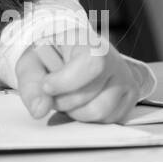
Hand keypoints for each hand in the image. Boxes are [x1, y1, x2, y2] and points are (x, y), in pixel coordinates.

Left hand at [16, 40, 150, 124]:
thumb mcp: (33, 63)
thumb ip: (31, 85)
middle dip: (63, 101)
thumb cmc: (51, 58)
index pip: (91, 63)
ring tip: (67, 97)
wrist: (73, 55)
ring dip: (75, 112)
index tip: (47, 86)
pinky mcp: (130, 97)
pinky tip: (81, 102)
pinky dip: (89, 118)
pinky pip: (108, 120)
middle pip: (90, 95)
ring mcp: (125, 79)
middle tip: (52, 92)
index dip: (67, 80)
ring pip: (99, 112)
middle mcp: (113, 59)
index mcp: (89, 42)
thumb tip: (39, 110)